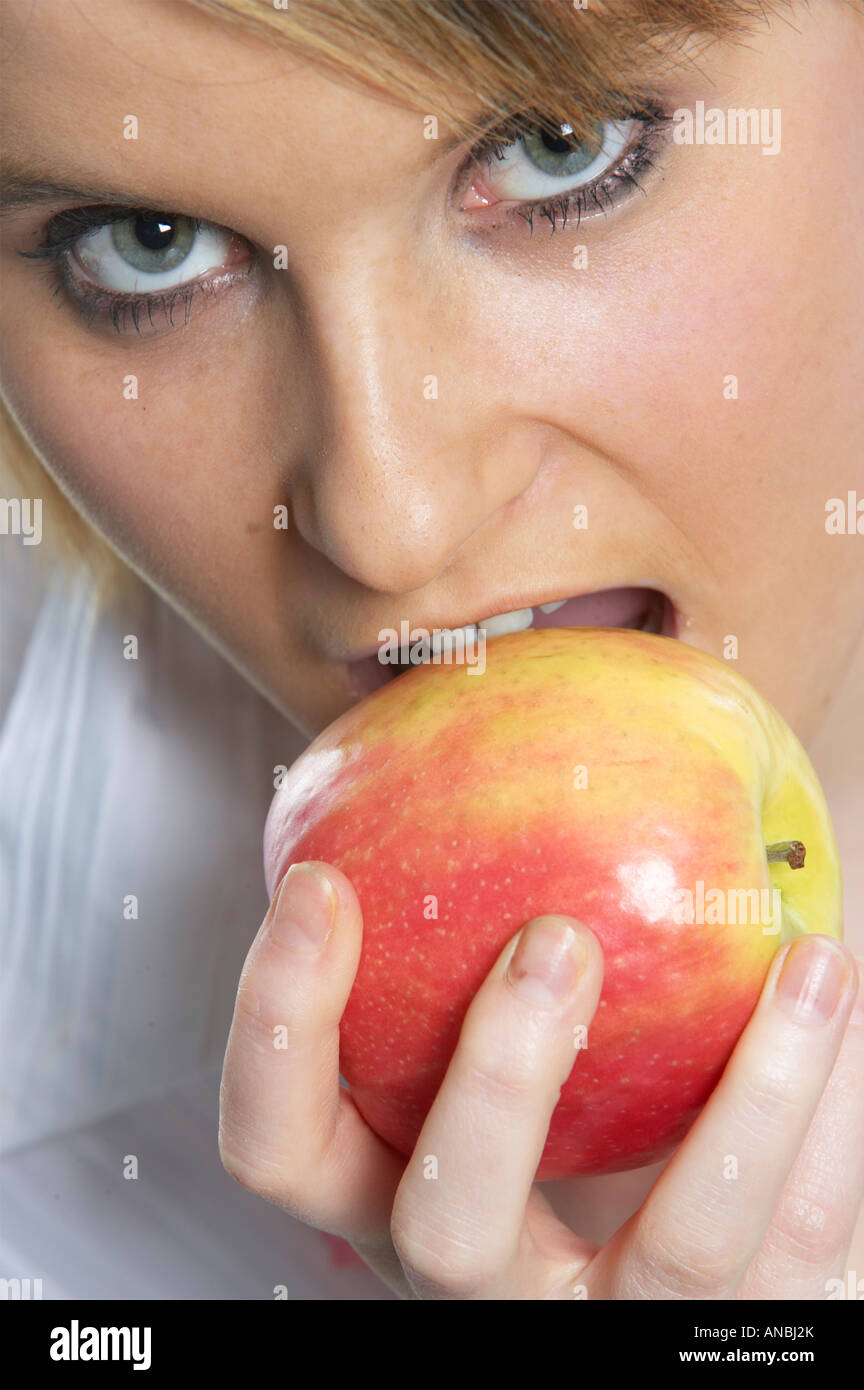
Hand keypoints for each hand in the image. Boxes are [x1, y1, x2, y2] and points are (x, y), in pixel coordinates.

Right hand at [219, 860, 863, 1298]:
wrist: (705, 1262)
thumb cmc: (574, 1098)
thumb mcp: (491, 1013)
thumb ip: (463, 897)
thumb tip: (465, 711)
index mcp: (399, 1198)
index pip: (278, 1145)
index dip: (277, 1025)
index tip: (326, 883)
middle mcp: (492, 1285)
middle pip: (444, 1228)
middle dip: (495, 1078)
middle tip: (556, 937)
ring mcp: (619, 1322)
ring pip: (681, 1246)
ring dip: (754, 1093)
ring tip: (811, 959)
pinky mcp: (739, 1332)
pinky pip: (806, 1240)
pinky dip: (837, 1110)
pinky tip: (839, 997)